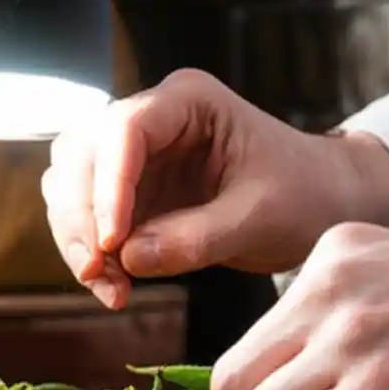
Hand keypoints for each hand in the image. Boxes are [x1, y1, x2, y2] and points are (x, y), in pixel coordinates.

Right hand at [42, 69, 388, 307]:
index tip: (111, 243)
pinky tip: (114, 286)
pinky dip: (89, 253)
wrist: (319, 205)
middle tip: (99, 275)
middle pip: (81, 155)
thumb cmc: (303, 195)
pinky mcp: (128, 193)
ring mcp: (133, 155)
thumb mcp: (261, 218)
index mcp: (189, 101)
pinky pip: (84, 218)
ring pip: (69, 185)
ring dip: (76, 239)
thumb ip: (198, 237)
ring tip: (110, 289)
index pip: (124, 131)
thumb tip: (130, 258)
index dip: (108, 187)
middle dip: (80, 218)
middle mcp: (151, 119)